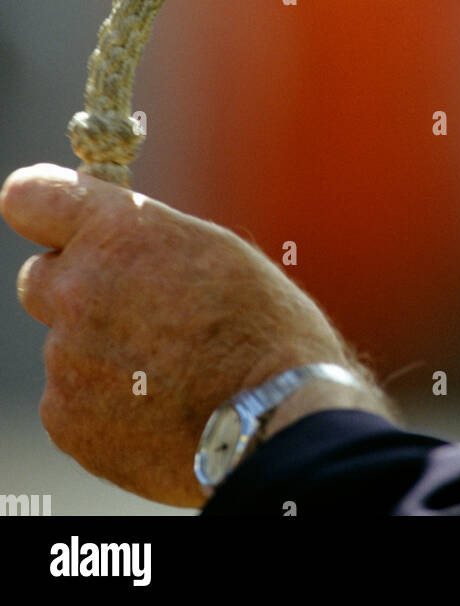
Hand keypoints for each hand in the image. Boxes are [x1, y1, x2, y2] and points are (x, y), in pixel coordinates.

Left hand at [1, 163, 392, 506]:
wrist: (273, 419)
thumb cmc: (261, 326)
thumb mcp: (213, 251)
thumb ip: (144, 240)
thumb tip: (113, 243)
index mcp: (116, 231)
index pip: (29, 196)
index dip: (41, 207)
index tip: (56, 223)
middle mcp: (77, 288)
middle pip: (40, 278)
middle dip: (75, 289)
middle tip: (133, 311)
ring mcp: (65, 358)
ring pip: (64, 347)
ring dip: (99, 354)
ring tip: (166, 373)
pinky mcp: (65, 419)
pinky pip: (70, 401)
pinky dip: (102, 405)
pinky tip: (155, 409)